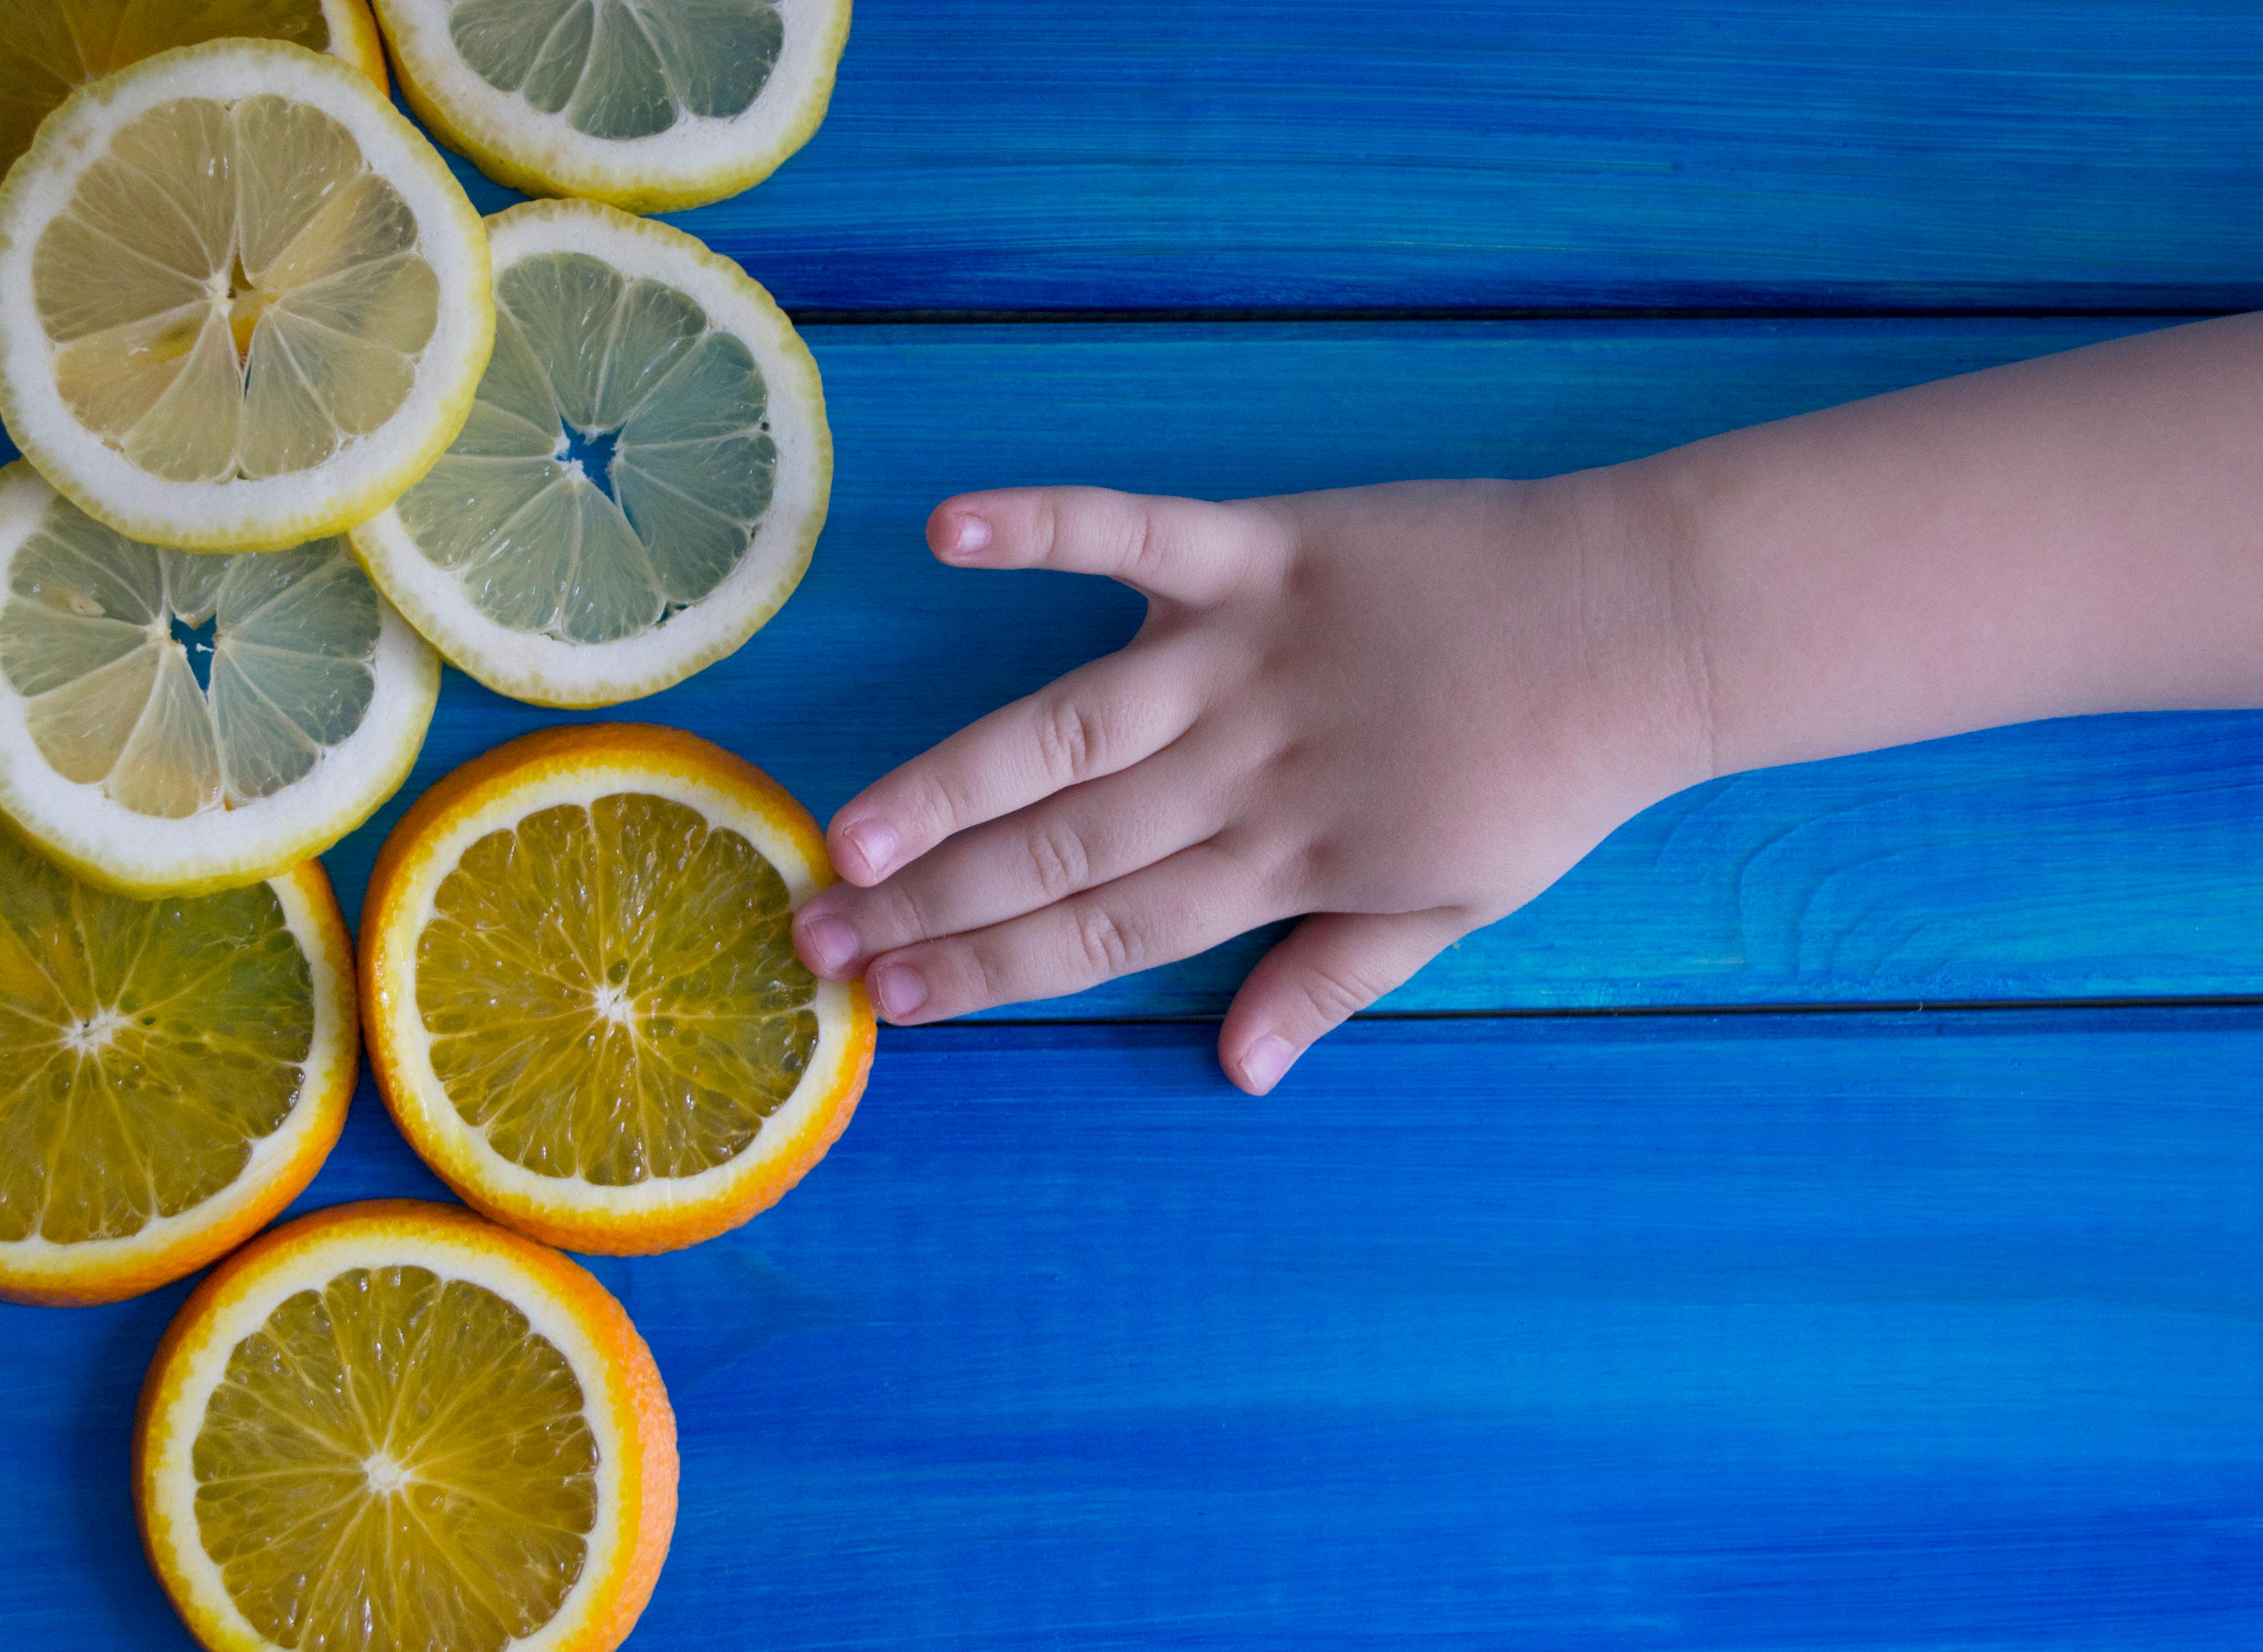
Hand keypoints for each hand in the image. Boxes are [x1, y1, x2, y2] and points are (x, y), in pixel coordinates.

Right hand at [791, 474, 1713, 1091]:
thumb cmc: (1551, 773)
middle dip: (934, 902)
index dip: (993, 970)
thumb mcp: (1457, 906)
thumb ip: (1335, 979)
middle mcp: (1253, 770)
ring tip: (849, 831)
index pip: (1111, 933)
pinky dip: (1048, 528)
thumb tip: (1237, 1072)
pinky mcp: (1273, 548)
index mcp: (1292, 862)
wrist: (1650, 630)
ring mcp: (1255, 654)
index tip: (891, 1005)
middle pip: (1068, 850)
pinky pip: (1142, 532)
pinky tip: (947, 531)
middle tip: (815, 937)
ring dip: (953, 779)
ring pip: (1075, 729)